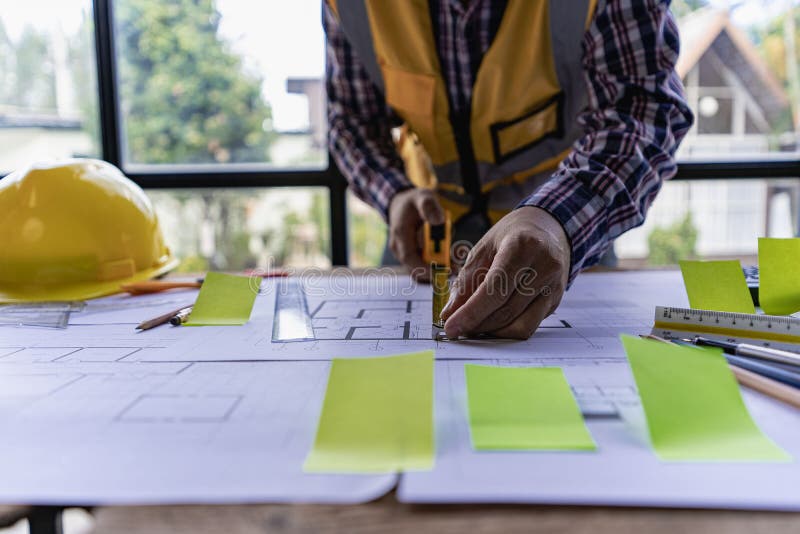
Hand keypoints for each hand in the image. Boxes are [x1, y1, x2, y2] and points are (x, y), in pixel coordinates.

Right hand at [388, 188, 444, 281]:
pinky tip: (447, 259)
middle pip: (415, 267)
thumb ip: (429, 207)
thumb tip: (439, 222)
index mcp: (400, 233)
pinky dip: (434, 265)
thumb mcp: (423, 197)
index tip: (444, 269)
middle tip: (455, 268)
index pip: (409, 257)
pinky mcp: (409, 256)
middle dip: (435, 271)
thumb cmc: (414, 201)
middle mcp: (398, 246)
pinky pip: (421, 266)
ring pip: (419, 269)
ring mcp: (402, 253)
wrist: (400, 205)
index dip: (426, 267)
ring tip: (453, 263)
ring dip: (436, 268)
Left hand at [440, 206, 569, 338]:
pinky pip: (529, 326)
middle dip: (476, 325)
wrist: (547, 229)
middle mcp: (544, 266)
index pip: (495, 289)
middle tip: (456, 327)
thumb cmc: (512, 237)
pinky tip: (493, 323)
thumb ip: (465, 282)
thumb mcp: (483, 249)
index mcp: (522, 247)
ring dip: (491, 332)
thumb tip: (450, 314)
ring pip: (519, 325)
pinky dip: (507, 330)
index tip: (451, 327)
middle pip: (506, 311)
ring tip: (474, 325)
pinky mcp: (556, 301)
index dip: (471, 313)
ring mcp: (553, 286)